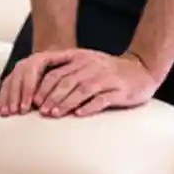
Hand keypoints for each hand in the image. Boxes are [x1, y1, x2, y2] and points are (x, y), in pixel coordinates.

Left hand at [0, 49, 158, 117]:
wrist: (141, 70)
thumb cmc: (108, 71)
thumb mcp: (85, 64)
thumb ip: (65, 72)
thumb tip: (38, 90)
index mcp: (79, 58)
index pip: (55, 72)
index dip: (41, 87)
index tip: (32, 101)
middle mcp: (91, 65)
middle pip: (65, 81)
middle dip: (49, 96)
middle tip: (40, 111)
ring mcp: (106, 77)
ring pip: (80, 90)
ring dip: (65, 102)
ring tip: (54, 114)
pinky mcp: (119, 90)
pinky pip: (102, 98)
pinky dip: (89, 107)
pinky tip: (79, 115)